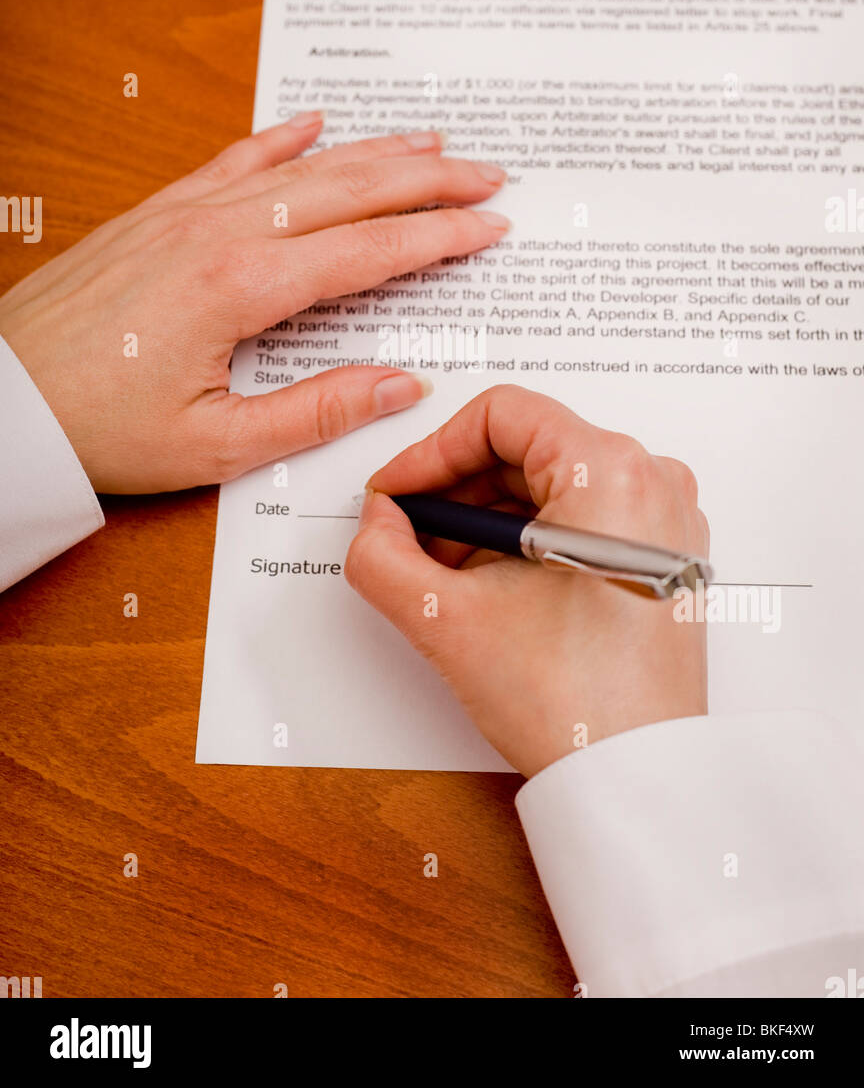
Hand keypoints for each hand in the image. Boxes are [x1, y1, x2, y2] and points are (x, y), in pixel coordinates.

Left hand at [0, 116, 507, 492]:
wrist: (4, 399)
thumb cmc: (98, 428)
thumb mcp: (216, 446)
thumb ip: (317, 413)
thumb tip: (402, 385)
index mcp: (241, 287)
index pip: (370, 250)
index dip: (439, 236)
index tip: (490, 226)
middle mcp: (218, 232)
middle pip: (349, 189)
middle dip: (428, 178)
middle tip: (488, 174)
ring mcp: (185, 213)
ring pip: (300, 167)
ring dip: (372, 151)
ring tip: (430, 140)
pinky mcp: (157, 213)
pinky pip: (232, 160)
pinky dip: (280, 139)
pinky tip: (313, 123)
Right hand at [345, 385, 708, 776]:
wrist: (636, 778)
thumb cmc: (573, 703)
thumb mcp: (447, 621)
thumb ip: (383, 556)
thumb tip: (376, 522)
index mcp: (611, 471)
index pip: (500, 414)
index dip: (431, 451)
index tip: (397, 494)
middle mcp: (651, 482)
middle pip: (526, 448)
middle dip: (456, 493)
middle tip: (411, 540)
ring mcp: (666, 521)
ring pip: (552, 485)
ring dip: (488, 521)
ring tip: (448, 577)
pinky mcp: (665, 556)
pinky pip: (583, 518)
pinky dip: (528, 540)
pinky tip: (494, 589)